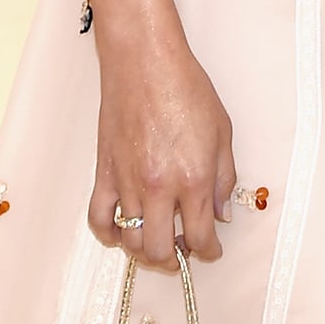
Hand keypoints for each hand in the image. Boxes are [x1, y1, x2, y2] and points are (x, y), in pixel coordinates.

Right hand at [89, 37, 235, 265]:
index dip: (209, 251)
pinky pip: (99, 220)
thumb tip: (221, 214)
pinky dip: (109, 234)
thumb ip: (225, 178)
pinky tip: (122, 231)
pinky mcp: (105, 174)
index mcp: (194, 178)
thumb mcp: (222, 131)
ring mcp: (128, 183)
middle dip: (176, 261)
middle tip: (184, 254)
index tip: (211, 251)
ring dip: (145, 252)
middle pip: (161, 250)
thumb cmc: (186, 88)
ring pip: (130, 241)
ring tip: (157, 244)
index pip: (200, 237)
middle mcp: (159, 188)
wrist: (145, 62)